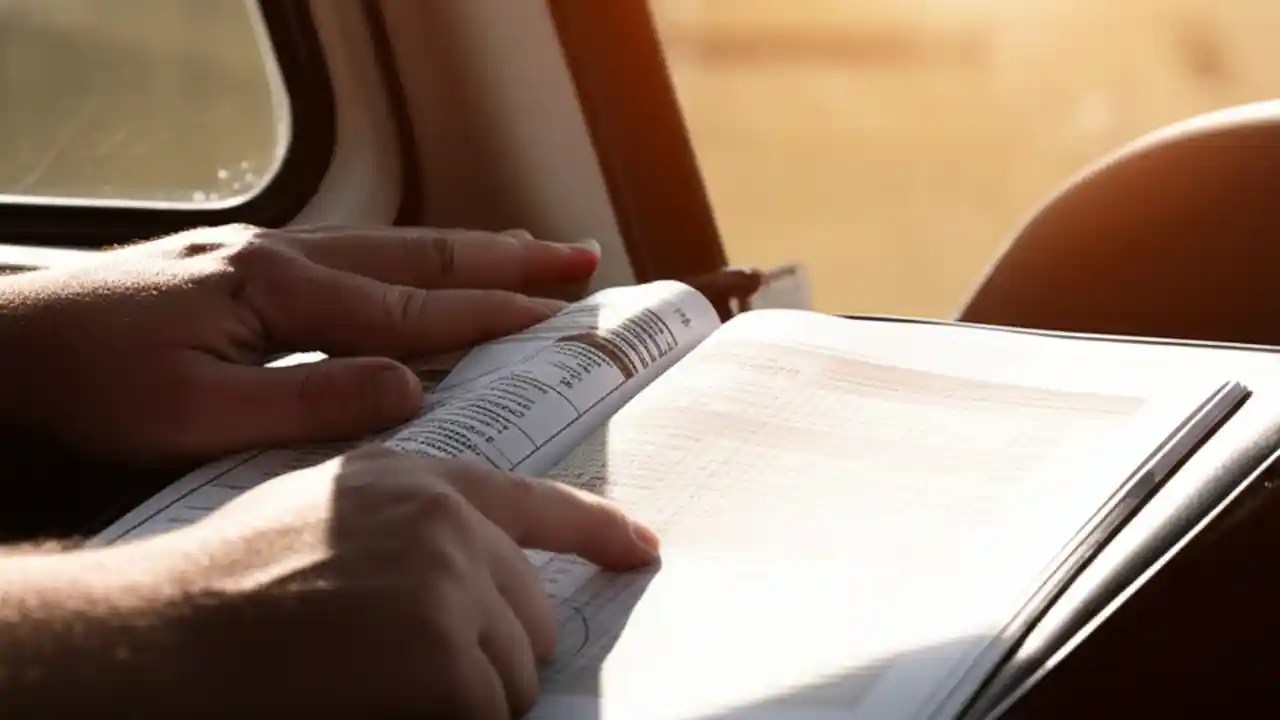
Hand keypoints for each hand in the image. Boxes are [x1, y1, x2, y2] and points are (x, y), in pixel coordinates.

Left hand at [0, 224, 598, 463]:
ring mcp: (263, 253)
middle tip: (578, 258)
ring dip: (468, 248)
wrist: (4, 347)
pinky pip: (354, 256)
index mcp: (276, 288)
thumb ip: (308, 403)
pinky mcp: (245, 266)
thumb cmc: (88, 385)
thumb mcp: (193, 417)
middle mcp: (280, 256)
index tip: (558, 314)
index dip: (490, 311)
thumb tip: (410, 389)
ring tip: (531, 248)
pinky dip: (412, 258)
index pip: (410, 305)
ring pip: (390, 245)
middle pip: (418, 253)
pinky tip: (428, 265)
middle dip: (506, 257)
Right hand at [0, 445, 658, 716]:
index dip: (597, 532)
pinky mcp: (447, 653)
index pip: (537, 504)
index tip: (640, 552)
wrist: (161, 636)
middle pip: (533, 611)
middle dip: (493, 654)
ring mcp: (452, 581)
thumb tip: (480, 578)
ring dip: (470, 699)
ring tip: (380, 685)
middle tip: (411, 671)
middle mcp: (448, 520)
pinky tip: (384, 706)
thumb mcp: (324, 515)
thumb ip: (411, 527)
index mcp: (418, 480)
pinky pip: (488, 714)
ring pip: (516, 672)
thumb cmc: (224, 586)